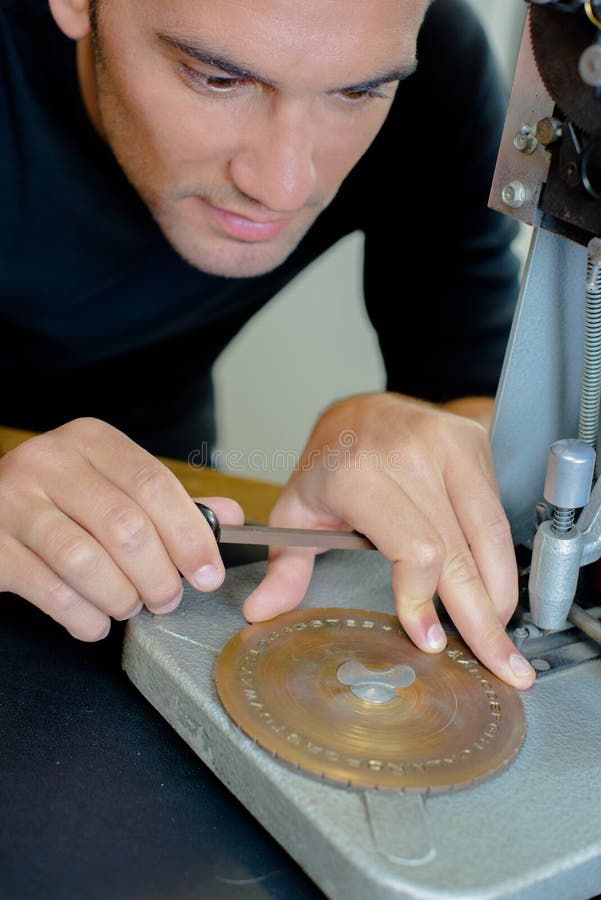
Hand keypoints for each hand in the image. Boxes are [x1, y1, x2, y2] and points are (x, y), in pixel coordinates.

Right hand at [0, 418, 242, 639]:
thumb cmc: (61, 500)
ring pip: (88, 563)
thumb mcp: (112, 484)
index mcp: (90, 440)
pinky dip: (85, 618)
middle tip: (168, 599)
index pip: (154, 485)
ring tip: (131, 606)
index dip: (190, 536)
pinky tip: (96, 621)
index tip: (209, 573)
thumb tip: (231, 516)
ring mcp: (14, 503)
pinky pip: (53, 593)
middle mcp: (49, 462)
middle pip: (127, 528)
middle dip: (159, 576)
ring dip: (122, 598)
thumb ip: (169, 499)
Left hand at [243, 392, 534, 689]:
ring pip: (489, 538)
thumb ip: (285, 565)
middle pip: (460, 554)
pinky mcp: (473, 445)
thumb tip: (262, 610)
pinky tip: (498, 596)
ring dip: (500, 596)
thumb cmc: (331, 462)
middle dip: (482, 620)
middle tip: (500, 666)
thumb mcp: (297, 511)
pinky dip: (501, 562)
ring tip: (502, 641)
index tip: (429, 640)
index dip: (426, 601)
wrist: (364, 407)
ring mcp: (448, 446)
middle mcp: (409, 456)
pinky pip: (497, 516)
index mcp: (360, 474)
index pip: (415, 550)